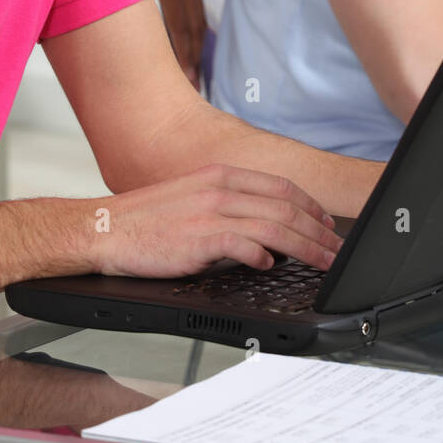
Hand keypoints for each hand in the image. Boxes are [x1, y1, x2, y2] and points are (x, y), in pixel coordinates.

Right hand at [88, 164, 342, 277]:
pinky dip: (264, 256)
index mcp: (221, 176)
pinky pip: (244, 245)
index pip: (280, 188)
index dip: (311, 206)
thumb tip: (261, 231)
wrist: (104, 229)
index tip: (327, 224)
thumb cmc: (145, 219)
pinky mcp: (199, 239)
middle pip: (286, 207)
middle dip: (319, 231)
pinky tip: (272, 266)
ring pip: (275, 227)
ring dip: (306, 247)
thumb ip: (228, 207)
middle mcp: (220, 189)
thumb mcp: (192, 197)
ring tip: (323, 263)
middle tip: (337, 250)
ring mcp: (210, 213)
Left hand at [143, 0, 206, 88]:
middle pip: (192, 32)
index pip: (179, 33)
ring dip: (197, 49)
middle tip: (192, 88)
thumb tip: (101, 13)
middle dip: (194, 62)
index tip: (184, 84)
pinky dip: (197, 28)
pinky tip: (196, 41)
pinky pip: (196, 7)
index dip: (183, 60)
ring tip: (196, 74)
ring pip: (197, 20)